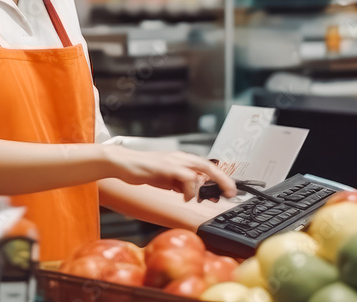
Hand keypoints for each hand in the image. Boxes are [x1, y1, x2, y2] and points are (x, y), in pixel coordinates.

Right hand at [102, 147, 236, 201]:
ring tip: (207, 198)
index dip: (220, 177)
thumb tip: (196, 194)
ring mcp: (174, 161)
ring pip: (200, 169)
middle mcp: (181, 158)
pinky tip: (185, 197)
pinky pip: (186, 176)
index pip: (206, 167)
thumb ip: (181, 184)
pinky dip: (190, 189)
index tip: (228, 190)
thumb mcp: (167, 180)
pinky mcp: (167, 167)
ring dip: (207, 186)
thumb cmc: (144, 170)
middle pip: (209, 166)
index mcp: (182, 160)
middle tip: (231, 193)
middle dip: (223, 179)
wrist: (124, 163)